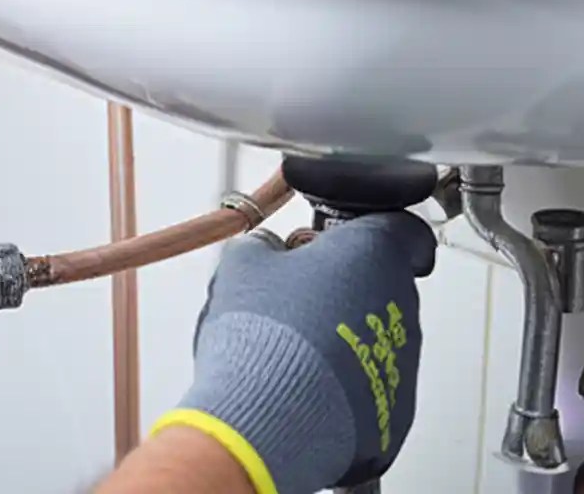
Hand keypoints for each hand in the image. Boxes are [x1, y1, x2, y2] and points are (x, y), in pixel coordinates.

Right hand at [156, 212, 435, 493]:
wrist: (269, 417)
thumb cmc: (263, 337)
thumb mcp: (243, 265)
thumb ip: (264, 246)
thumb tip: (266, 250)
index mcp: (372, 253)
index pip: (402, 228)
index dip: (368, 228)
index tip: (339, 238)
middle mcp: (399, 302)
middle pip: (378, 280)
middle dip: (338, 284)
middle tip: (291, 293)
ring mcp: (401, 357)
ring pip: (372, 331)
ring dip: (338, 332)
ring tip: (287, 346)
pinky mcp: (394, 406)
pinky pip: (367, 379)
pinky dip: (340, 378)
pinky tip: (298, 382)